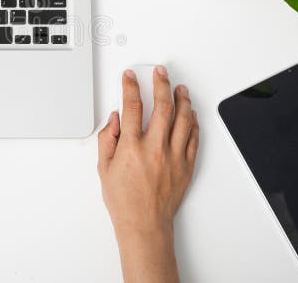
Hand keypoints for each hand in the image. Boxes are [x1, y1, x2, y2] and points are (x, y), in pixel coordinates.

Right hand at [97, 66, 198, 282]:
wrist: (145, 225)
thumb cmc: (124, 201)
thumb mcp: (104, 168)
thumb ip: (108, 139)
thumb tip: (115, 119)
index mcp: (132, 147)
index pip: (131, 107)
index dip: (130, 87)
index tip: (130, 77)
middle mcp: (155, 148)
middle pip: (162, 106)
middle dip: (161, 84)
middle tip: (160, 73)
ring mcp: (174, 156)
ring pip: (183, 118)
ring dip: (182, 99)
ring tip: (179, 88)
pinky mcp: (186, 165)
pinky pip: (193, 137)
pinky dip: (193, 122)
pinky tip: (190, 113)